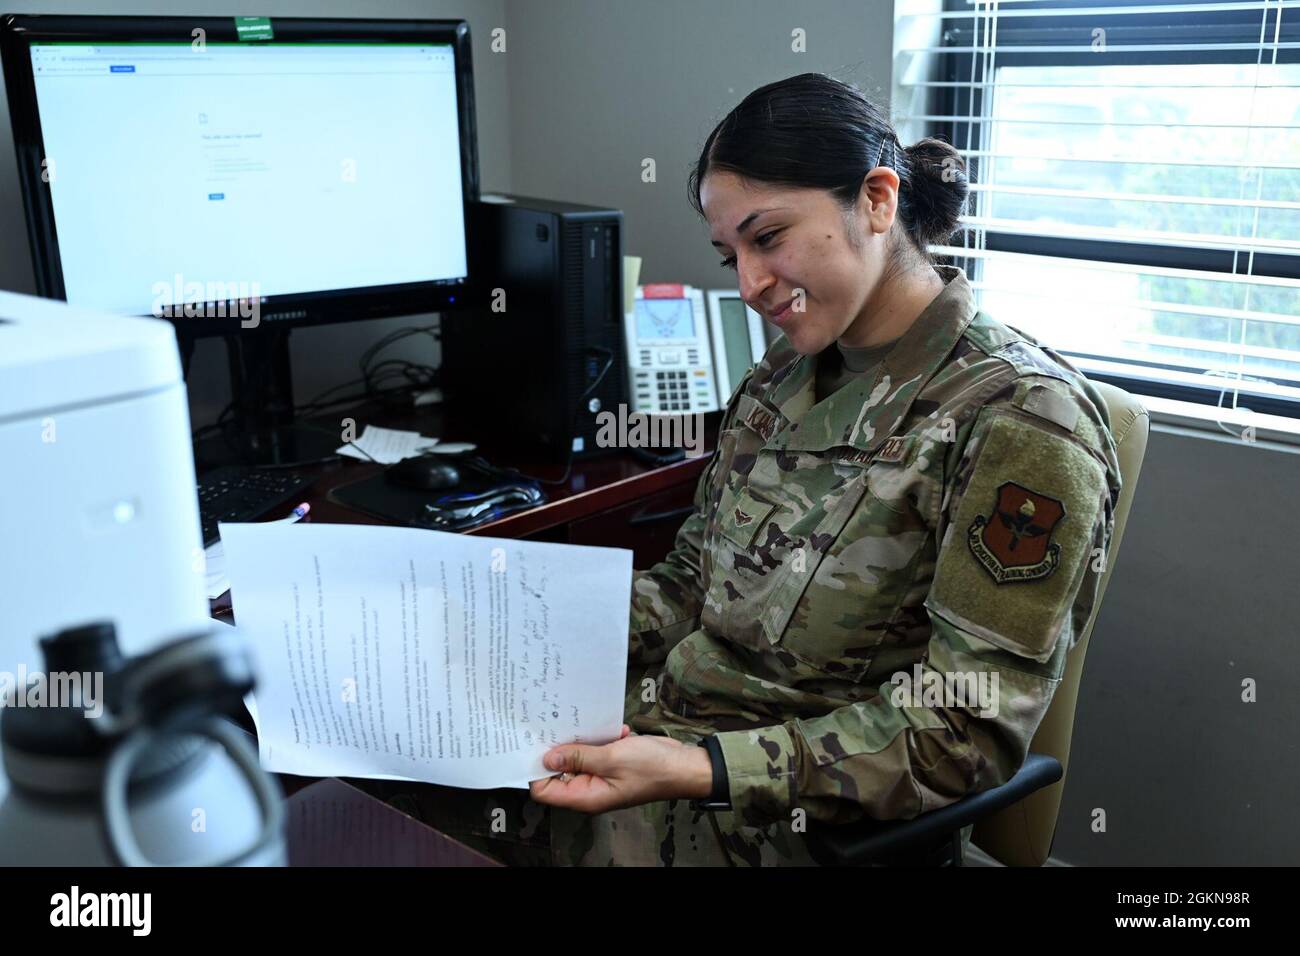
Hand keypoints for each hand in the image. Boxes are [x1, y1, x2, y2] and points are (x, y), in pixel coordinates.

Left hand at [528, 725, 714, 812]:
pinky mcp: (612, 763)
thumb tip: (547, 757)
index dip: (536, 770)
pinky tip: (616, 731)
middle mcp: (590, 788)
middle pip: (558, 771)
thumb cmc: (652, 767)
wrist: (685, 765)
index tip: (535, 743)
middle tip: (554, 722)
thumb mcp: (612, 759)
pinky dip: (602, 738)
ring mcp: (601, 775)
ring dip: (582, 740)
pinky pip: (596, 750)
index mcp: (586, 795)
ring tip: (588, 723)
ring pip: (577, 757)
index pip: (545, 790)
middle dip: (557, 748)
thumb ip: (579, 756)